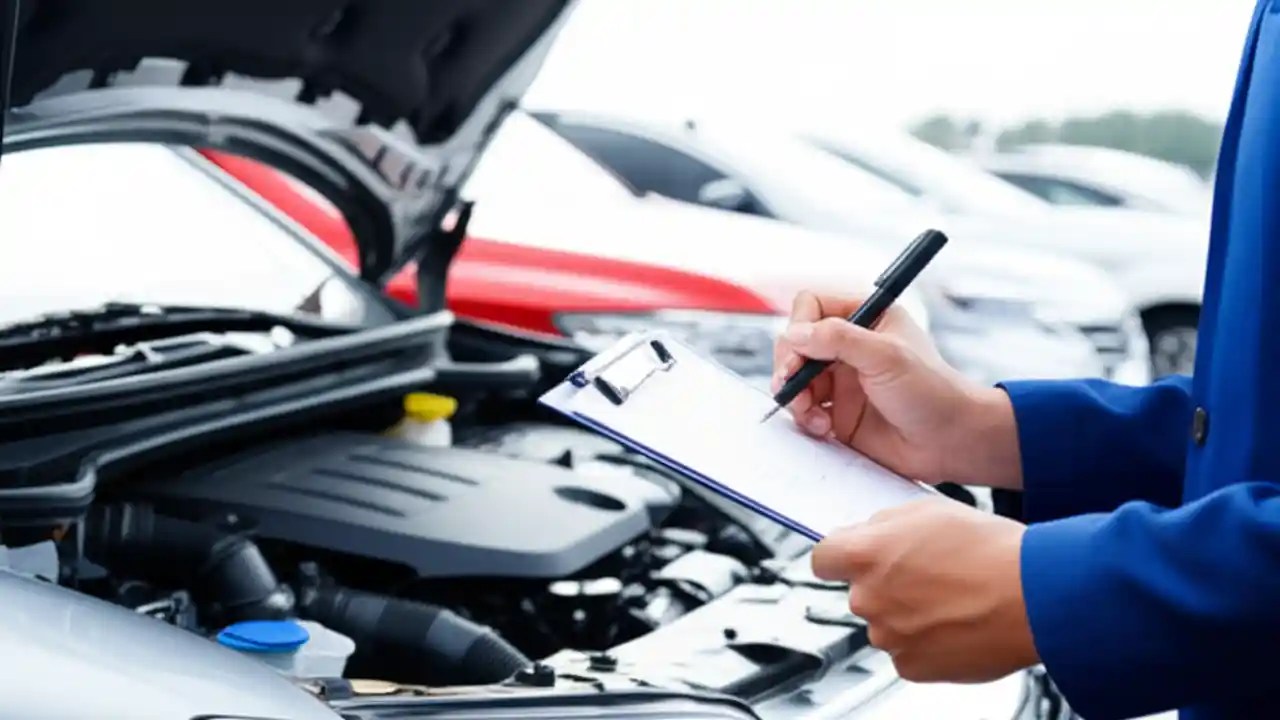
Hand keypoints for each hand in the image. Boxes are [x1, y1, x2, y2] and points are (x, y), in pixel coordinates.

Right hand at [773, 291, 1021, 488]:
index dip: (800, 326)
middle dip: (789, 365)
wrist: (950, 443)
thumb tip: (795, 334)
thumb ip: (838, 339)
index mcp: (865, 318)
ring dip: (795, 396)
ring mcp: (841, 380)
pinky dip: (805, 418)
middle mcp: (849, 346)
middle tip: (792, 384)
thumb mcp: (886, 356)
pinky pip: (803, 409)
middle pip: (795, 343)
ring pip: (794, 378)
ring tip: (812, 413)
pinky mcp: (837, 412)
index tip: (801, 352)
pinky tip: (825, 428)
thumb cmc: (933, 393)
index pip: (811, 306)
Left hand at [812, 498, 1038, 682]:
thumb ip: (885, 524)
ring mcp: (888, 636)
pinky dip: (926, 642)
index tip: (853, 559)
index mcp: (865, 554)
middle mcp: (869, 597)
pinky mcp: (911, 667)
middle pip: (860, 592)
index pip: (822, 559)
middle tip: (927, 574)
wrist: (1035, 596)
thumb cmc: (990, 550)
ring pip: (885, 623)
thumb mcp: (929, 509)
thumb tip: (868, 533)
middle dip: (884, 584)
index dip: (840, 558)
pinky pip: (907, 652)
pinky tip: (956, 623)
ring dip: (907, 614)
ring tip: (951, 598)